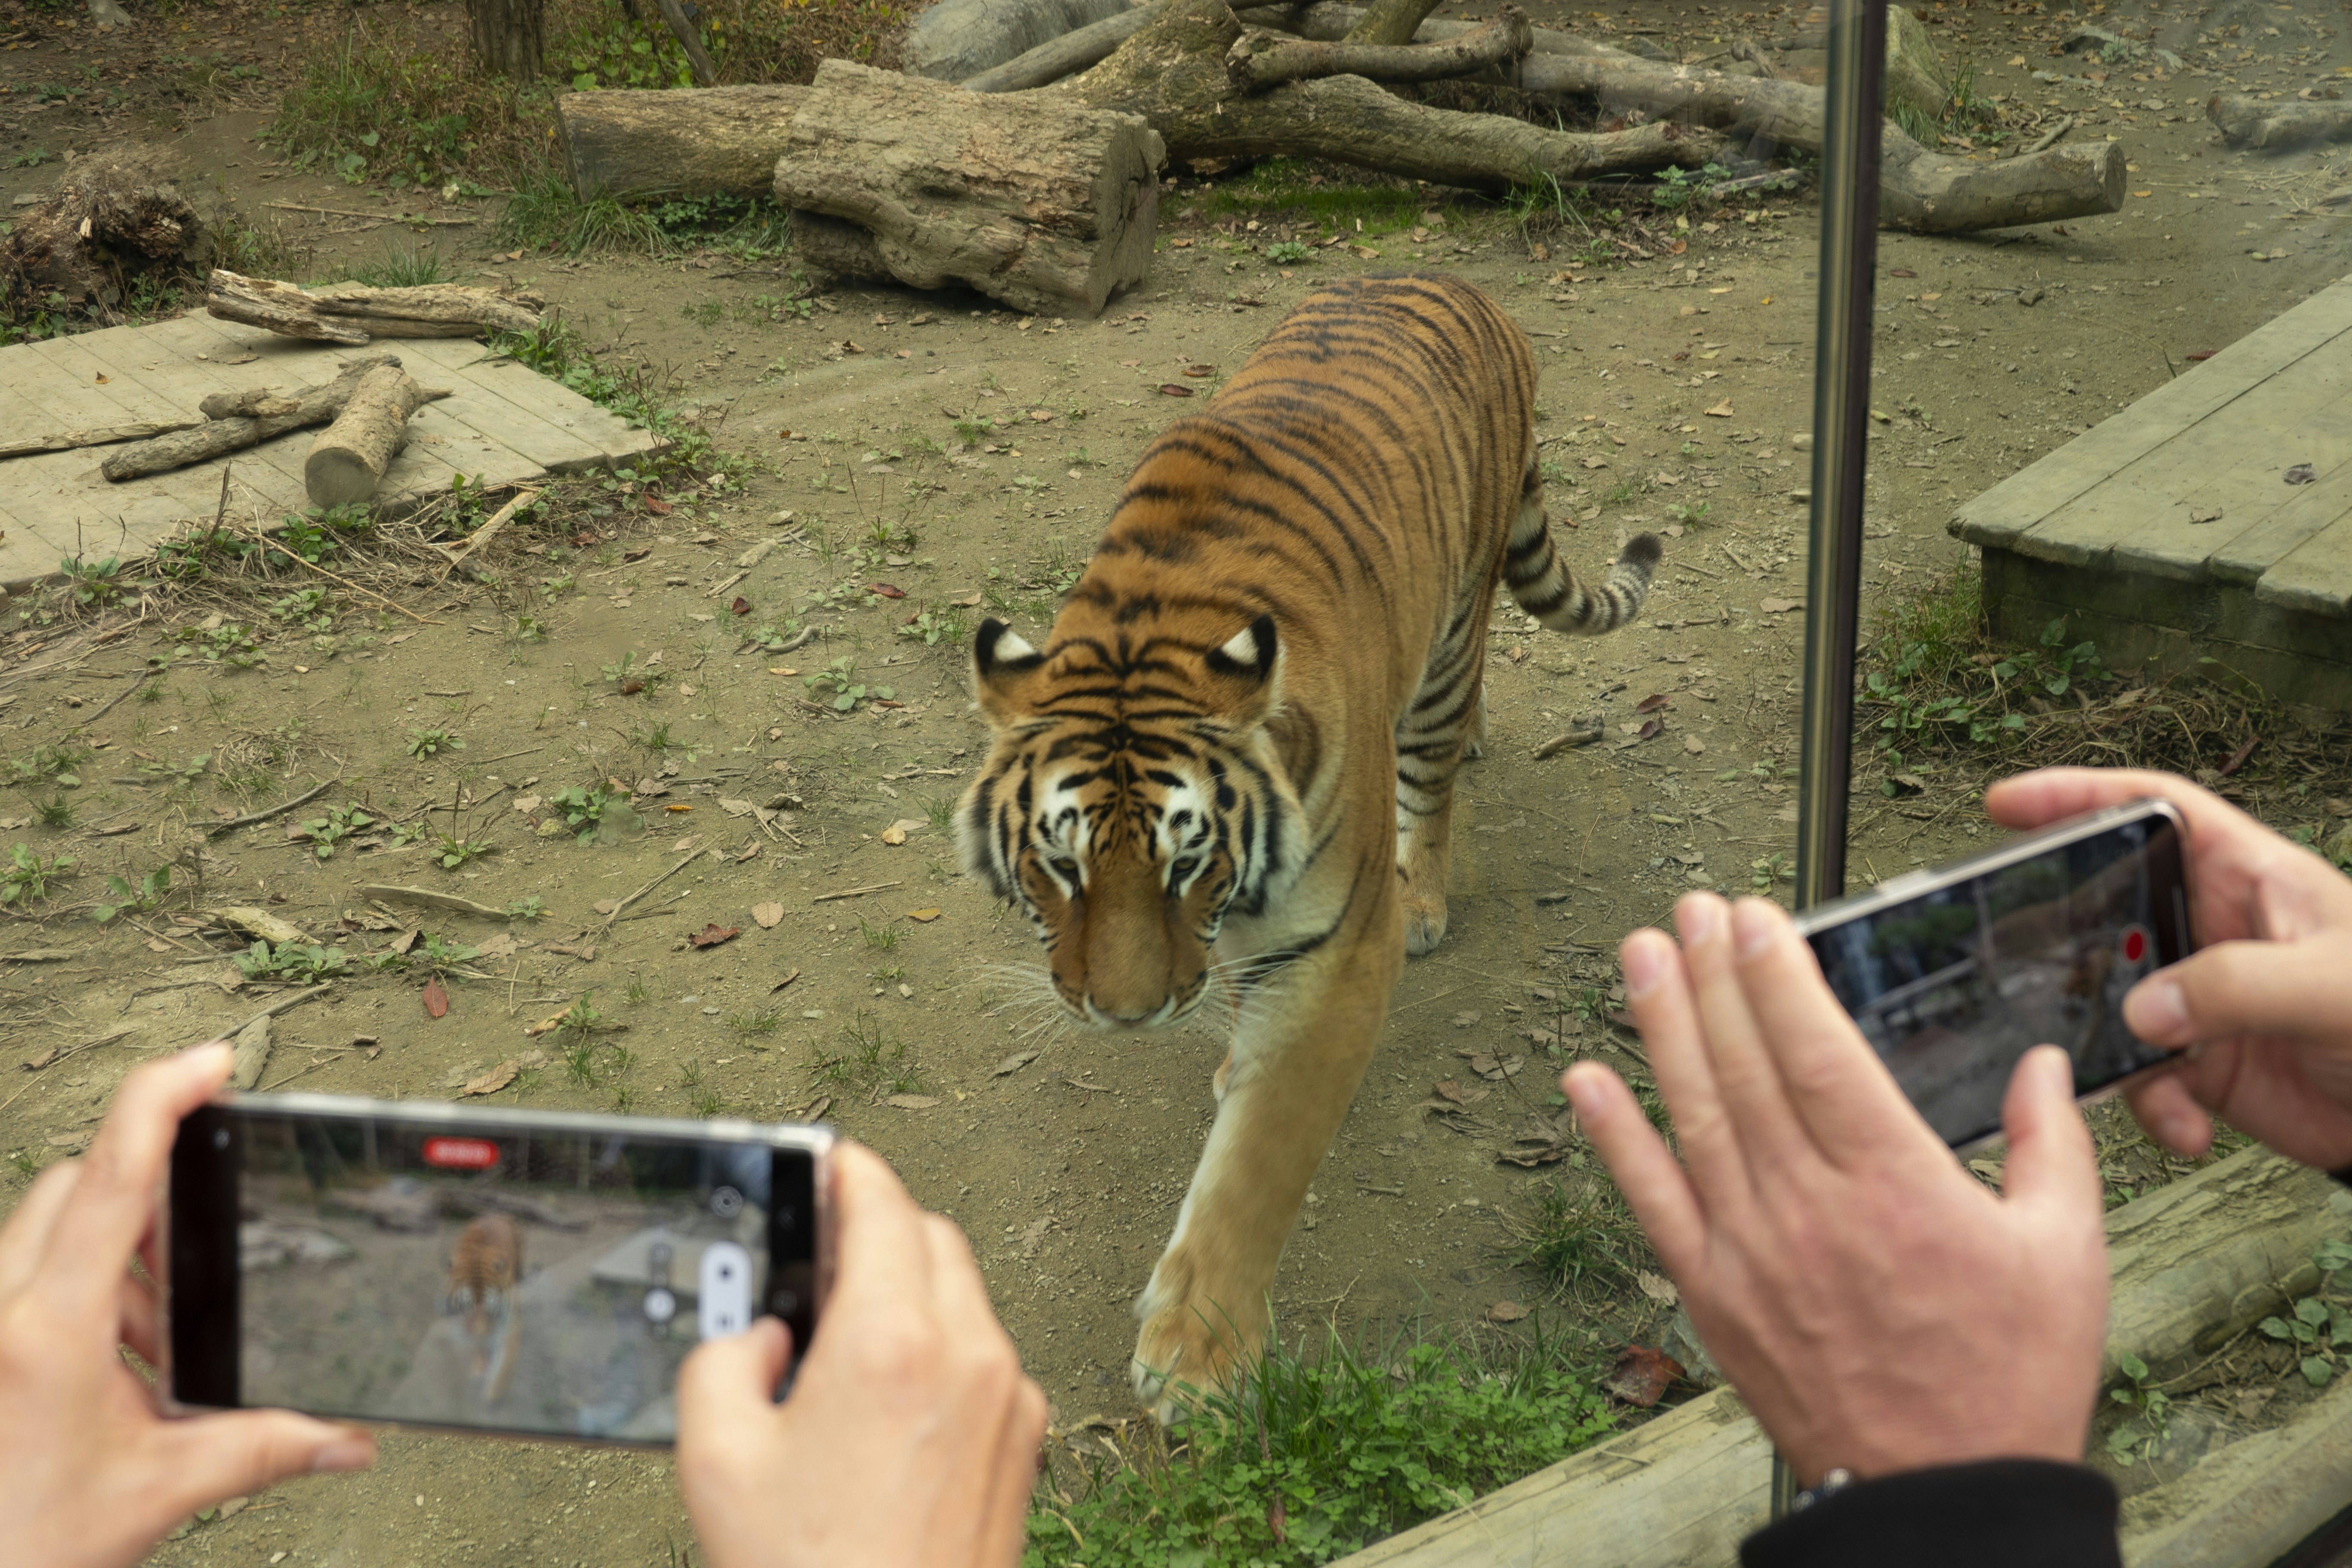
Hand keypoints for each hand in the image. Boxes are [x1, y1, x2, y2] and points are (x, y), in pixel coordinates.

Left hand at [0, 1043, 374, 1567]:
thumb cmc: (17, 1546)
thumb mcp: (157, 1491)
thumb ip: (262, 1450)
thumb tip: (345, 1438)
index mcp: (48, 1329)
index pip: (113, 1175)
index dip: (163, 1098)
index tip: (211, 1060)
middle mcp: (2, 1311)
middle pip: (76, 1184)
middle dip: (148, 1185)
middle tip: (205, 1216)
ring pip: (48, 1232)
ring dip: (116, 1254)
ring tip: (160, 1323)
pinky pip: (29, 1281)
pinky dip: (84, 1295)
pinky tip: (120, 1357)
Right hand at [676, 1142, 1044, 1567]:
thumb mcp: (715, 1456)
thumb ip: (724, 1360)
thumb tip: (759, 1336)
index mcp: (893, 1342)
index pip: (881, 1202)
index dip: (844, 1169)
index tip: (822, 1162)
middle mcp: (968, 1357)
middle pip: (930, 1239)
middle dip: (875, 1232)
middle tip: (816, 1257)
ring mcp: (1008, 1402)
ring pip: (963, 1298)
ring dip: (909, 1293)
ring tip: (839, 1343)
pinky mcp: (1023, 1444)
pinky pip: (983, 1359)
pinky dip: (939, 1351)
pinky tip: (883, 1404)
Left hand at [1566, 893, 2108, 1485]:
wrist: (1944, 1492)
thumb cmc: (2004, 1377)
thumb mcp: (2065, 1252)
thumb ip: (2048, 1145)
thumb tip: (2043, 1066)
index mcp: (1897, 1186)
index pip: (1817, 1051)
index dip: (1775, 975)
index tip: (1750, 917)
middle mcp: (1811, 1208)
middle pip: (1745, 1065)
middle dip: (1712, 975)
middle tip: (1687, 909)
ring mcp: (1751, 1250)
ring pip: (1691, 1113)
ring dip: (1659, 1026)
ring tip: (1638, 956)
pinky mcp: (1713, 1293)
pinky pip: (1651, 1200)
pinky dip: (1612, 1136)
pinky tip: (1585, 1078)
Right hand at [1987, 768, 2351, 1167]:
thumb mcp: (2335, 985)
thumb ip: (2236, 985)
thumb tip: (2144, 1009)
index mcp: (2251, 881)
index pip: (2157, 811)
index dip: (2082, 796)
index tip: (2009, 802)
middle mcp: (2217, 934)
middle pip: (2111, 911)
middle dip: (2066, 940)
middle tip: (2021, 961)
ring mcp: (2205, 1001)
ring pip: (2113, 1004)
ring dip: (2107, 1045)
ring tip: (2130, 1073)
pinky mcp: (2205, 1065)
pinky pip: (2144, 1079)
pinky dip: (2152, 1109)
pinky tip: (2187, 1128)